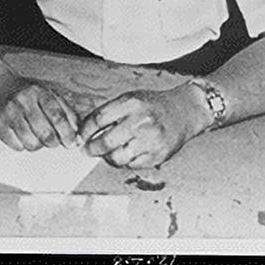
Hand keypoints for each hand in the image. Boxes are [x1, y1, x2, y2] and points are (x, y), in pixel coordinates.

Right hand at [0, 71, 79, 150]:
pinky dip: (23, 146)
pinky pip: (16, 146)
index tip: (71, 143)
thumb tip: (77, 134)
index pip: (57, 116)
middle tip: (54, 142)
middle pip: (44, 132)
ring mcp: (10, 113)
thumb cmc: (29, 93)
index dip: (66, 133)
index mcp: (40, 92)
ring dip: (38, 145)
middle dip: (53, 142)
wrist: (0, 85)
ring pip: (30, 142)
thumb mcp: (51, 94)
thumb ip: (67, 112)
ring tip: (37, 137)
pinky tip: (24, 136)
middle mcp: (24, 101)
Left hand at [77, 85, 210, 168]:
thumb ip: (109, 112)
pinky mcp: (158, 155)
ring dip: (108, 157)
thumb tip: (84, 131)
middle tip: (87, 150)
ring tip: (108, 152)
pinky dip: (125, 161)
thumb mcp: (131, 99)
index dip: (85, 130)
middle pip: (106, 142)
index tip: (80, 136)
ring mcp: (151, 140)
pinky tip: (127, 153)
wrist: (184, 111)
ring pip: (117, 158)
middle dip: (92, 148)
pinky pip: (132, 165)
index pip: (99, 119)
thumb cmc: (153, 105)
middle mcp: (142, 121)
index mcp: (132, 103)